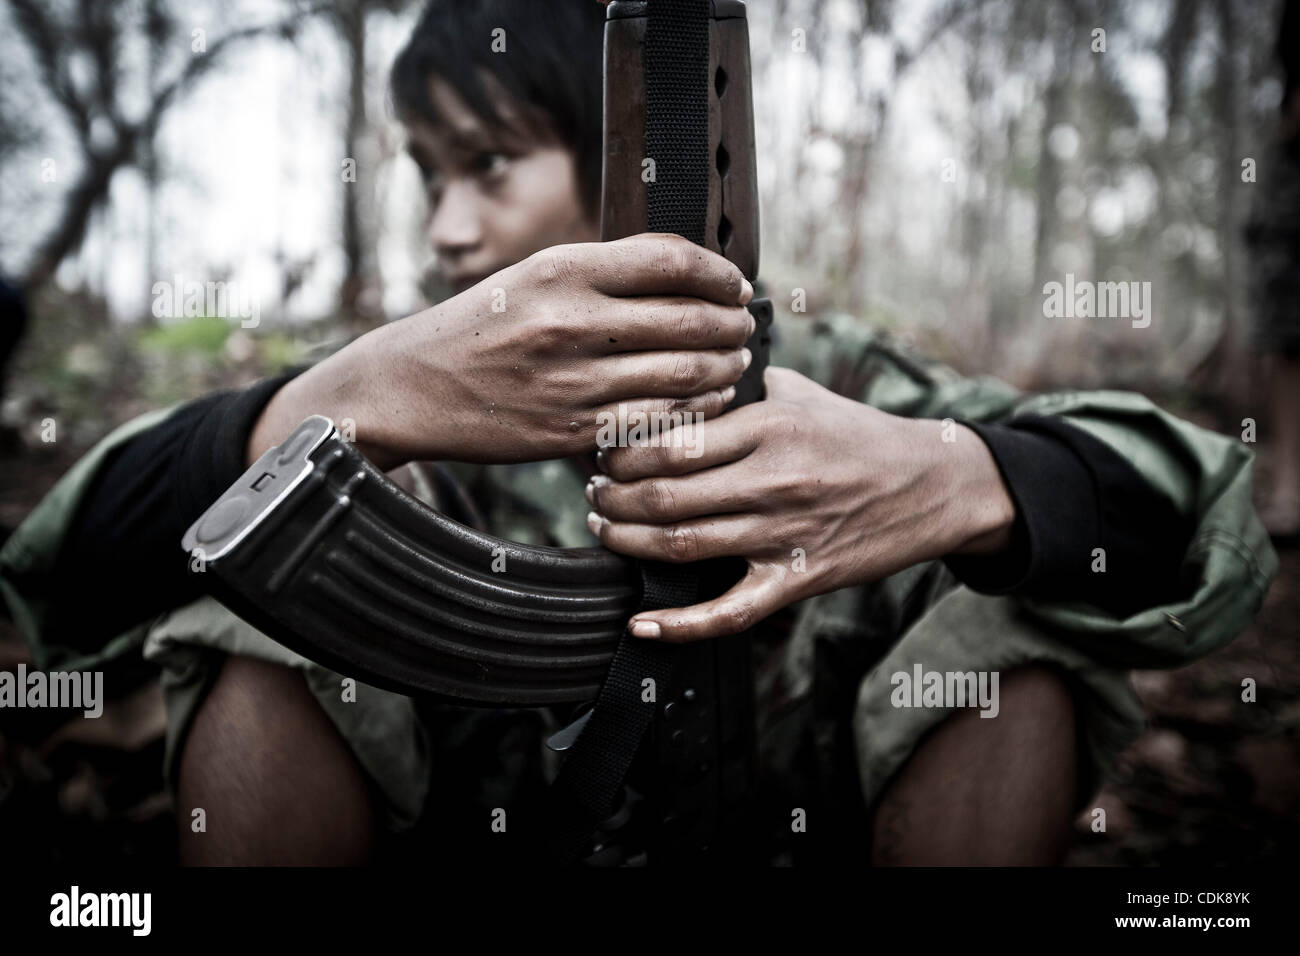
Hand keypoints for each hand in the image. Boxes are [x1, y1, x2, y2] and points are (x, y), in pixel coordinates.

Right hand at [248, 233, 752, 467]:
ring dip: (724, 369)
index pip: (671, 261)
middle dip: (733, 326)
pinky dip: (694, 412)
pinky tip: (706, 403)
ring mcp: (572, 379)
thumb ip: (602, 271)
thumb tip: (681, 267)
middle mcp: (570, 320)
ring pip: (683, 373)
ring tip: (734, 364)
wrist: (413, 386)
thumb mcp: (532, 276)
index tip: (737, 285)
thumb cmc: (480, 325)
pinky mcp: (571, 429)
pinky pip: (657, 421)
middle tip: (746, 329)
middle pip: (689, 319)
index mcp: (562, 269)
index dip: (719, 274)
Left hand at [584, 367, 1015, 641]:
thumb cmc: (858, 435)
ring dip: (628, 542)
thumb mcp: (801, 393)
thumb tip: (677, 373)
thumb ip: (738, 384)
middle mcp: (772, 478)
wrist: (931, 485)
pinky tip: (643, 624)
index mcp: (768, 425)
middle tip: (591, 494)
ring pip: (682, 547)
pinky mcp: (799, 578)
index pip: (668, 440)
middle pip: (662, 496)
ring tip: (606, 530)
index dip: (618, 452)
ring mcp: (784, 533)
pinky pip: (731, 611)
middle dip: (610, 499)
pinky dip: (681, 624)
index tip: (600, 451)